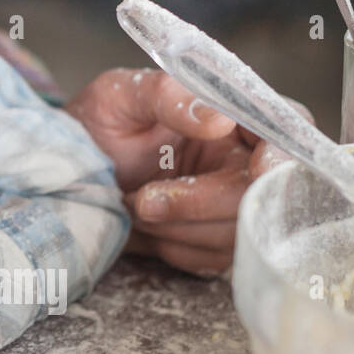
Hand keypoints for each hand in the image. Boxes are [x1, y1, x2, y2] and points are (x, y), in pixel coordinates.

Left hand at [66, 68, 302, 274]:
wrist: (68, 173)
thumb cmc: (96, 125)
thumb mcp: (121, 95)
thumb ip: (167, 96)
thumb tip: (218, 118)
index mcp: (232, 114)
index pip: (285, 130)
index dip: (280, 156)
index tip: (257, 170)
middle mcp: (242, 159)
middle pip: (264, 191)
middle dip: (203, 201)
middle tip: (144, 199)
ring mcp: (233, 203)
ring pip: (240, 231)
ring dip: (180, 227)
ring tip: (134, 205)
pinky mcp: (215, 240)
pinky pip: (213, 258)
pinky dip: (174, 247)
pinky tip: (144, 227)